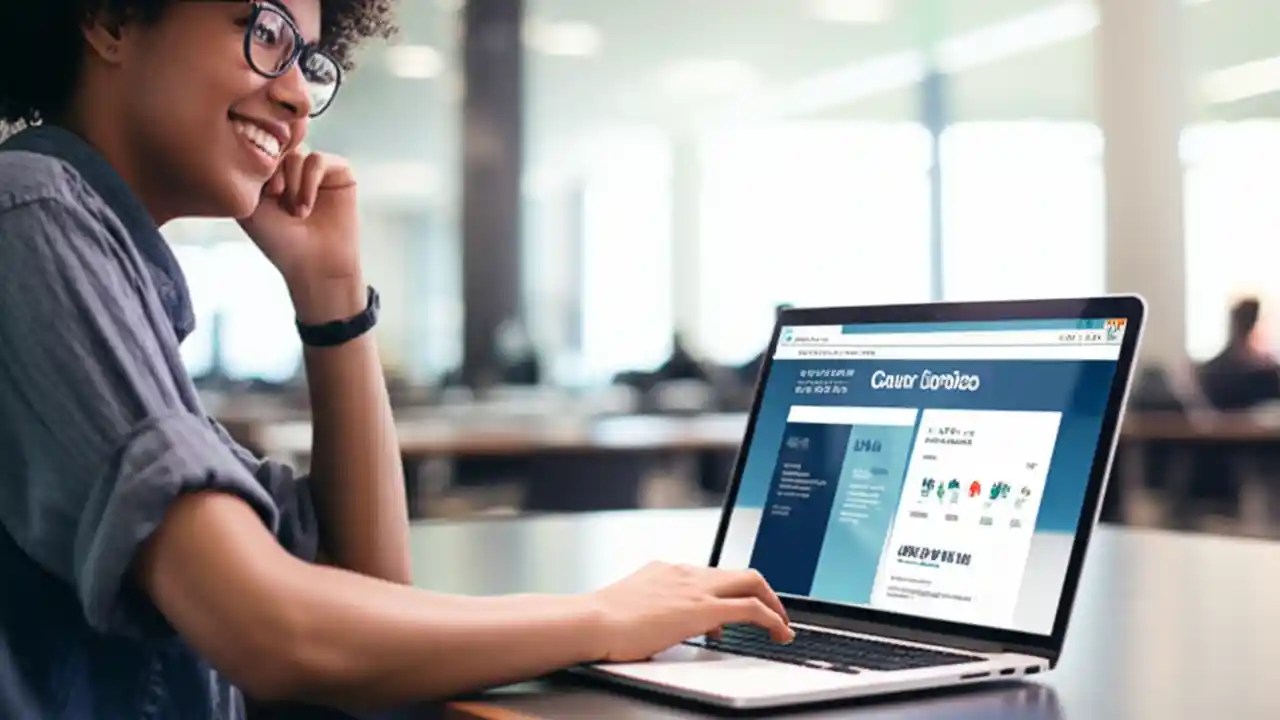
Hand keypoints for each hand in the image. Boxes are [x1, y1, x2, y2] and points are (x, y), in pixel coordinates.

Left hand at [238, 149, 361, 299]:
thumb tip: (262, 140)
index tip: (262, 193)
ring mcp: (316, 169)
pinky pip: (319, 160)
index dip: (258, 162)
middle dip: (276, 171)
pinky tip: (307, 205)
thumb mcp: (249, 204)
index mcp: (269, 172)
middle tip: (275, 197)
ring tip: (296, 211)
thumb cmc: (280, 240)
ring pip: (298, 152)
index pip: (260, 145)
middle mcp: (293, 167)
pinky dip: (309, 181)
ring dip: (293, 183)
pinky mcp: (340, 172)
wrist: (313, 264)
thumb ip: (248, 171)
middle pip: (280, 145)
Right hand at [587, 563, 793, 662]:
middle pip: (740, 572)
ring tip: (780, 627)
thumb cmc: (603, 622)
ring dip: (772, 605)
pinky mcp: (702, 608)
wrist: (592, 621)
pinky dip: (771, 619)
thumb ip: (657, 609)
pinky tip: (779, 633)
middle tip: (774, 614)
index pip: (713, 575)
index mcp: (668, 570)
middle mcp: (685, 572)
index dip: (731, 592)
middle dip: (764, 593)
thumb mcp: (634, 606)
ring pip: (751, 583)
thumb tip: (670, 623)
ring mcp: (694, 587)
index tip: (736, 611)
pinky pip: (750, 608)